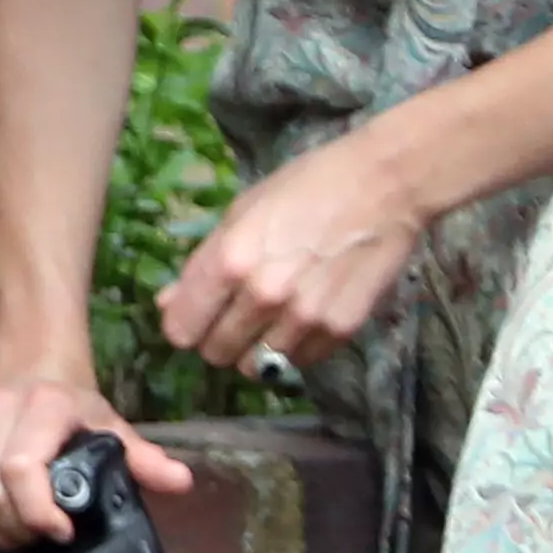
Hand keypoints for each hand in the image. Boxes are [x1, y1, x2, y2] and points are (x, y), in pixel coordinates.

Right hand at [0, 370, 192, 550]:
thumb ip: (144, 457)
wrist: (31, 358)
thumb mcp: (112, 423)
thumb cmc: (74, 400)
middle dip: (19, 530)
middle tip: (45, 537)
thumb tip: (180, 481)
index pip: (21, 469)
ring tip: (24, 534)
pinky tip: (3, 518)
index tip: (62, 531)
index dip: (37, 511)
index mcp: (43, 406)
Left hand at [157, 124, 427, 373]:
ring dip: (255, 346)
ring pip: (255, 366)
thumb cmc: (307, 185)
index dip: (184, 322)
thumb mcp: (243, 211)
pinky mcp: (339, 331)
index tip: (196, 313)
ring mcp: (304, 318)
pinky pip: (298, 363)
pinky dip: (294, 348)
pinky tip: (304, 314)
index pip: (182, 328)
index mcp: (231, 260)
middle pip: (215, 354)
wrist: (384, 186)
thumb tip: (168, 303)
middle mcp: (263, 296)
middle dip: (217, 337)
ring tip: (273, 312)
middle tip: (235, 311)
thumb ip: (204, 264)